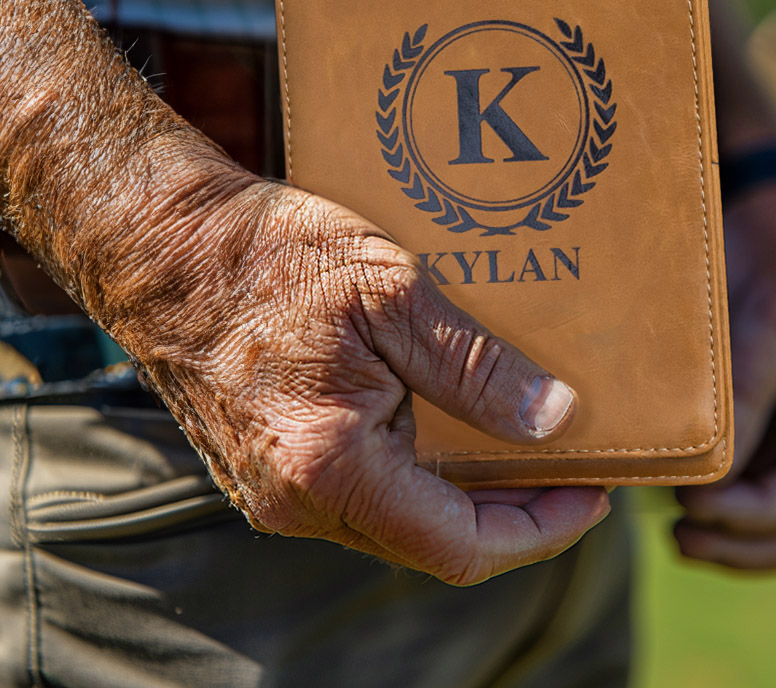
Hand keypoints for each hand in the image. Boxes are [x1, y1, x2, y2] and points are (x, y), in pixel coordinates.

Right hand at [116, 179, 608, 584]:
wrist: (165, 247)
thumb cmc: (268, 257)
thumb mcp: (391, 291)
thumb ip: (475, 367)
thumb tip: (554, 419)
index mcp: (329, 466)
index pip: (460, 544)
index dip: (541, 528)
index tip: (594, 491)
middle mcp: (296, 500)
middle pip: (433, 539)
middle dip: (511, 510)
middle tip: (570, 461)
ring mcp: (275, 489)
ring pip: (398, 518)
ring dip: (465, 490)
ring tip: (522, 439)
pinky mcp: (269, 466)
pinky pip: (363, 491)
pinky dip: (420, 470)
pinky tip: (450, 421)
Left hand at [673, 184, 775, 568]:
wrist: (765, 215)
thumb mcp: (774, 310)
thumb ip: (747, 391)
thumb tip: (711, 475)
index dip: (757, 514)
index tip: (696, 505)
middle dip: (743, 542)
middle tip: (681, 537)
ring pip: (774, 516)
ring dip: (729, 537)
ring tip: (675, 535)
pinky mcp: (757, 423)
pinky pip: (743, 482)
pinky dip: (713, 504)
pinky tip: (669, 498)